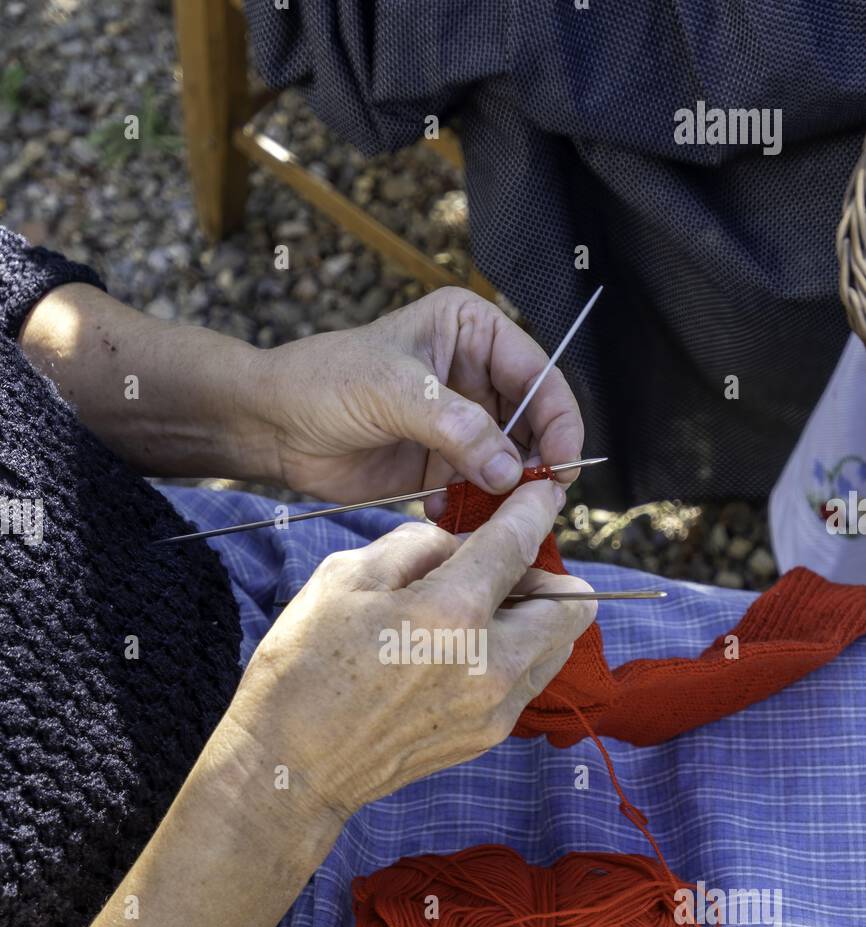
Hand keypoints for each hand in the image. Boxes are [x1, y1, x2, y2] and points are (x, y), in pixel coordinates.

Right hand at [215, 479, 596, 829]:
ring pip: (559, 644)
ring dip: (536, 617)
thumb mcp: (345, 577)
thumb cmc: (304, 667)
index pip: (520, 541)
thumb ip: (416, 547)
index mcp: (450, 612)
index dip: (536, 505)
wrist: (293, 766)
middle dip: (546, 573)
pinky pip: (529, 679)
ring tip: (479, 613)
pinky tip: (460, 653)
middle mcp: (490, 663)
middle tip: (501, 571)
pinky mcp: (490, 735)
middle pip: (574, 603)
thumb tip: (460, 545)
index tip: (542, 492)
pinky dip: (514, 654)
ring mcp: (496, 706)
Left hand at [251, 287, 585, 515]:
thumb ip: (457, 427)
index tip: (564, 463)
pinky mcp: (440, 463)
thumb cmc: (323, 382)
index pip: (539, 374)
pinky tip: (445, 513)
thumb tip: (511, 469)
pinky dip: (471, 507)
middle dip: (534, 462)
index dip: (559, 420)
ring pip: (507, 463)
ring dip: (504, 492)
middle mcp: (473, 374)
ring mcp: (459, 423)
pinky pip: (476, 490)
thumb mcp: (394, 392)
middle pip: (532, 424)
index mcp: (472, 331)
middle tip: (535, 498)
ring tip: (490, 513)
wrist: (273, 426)